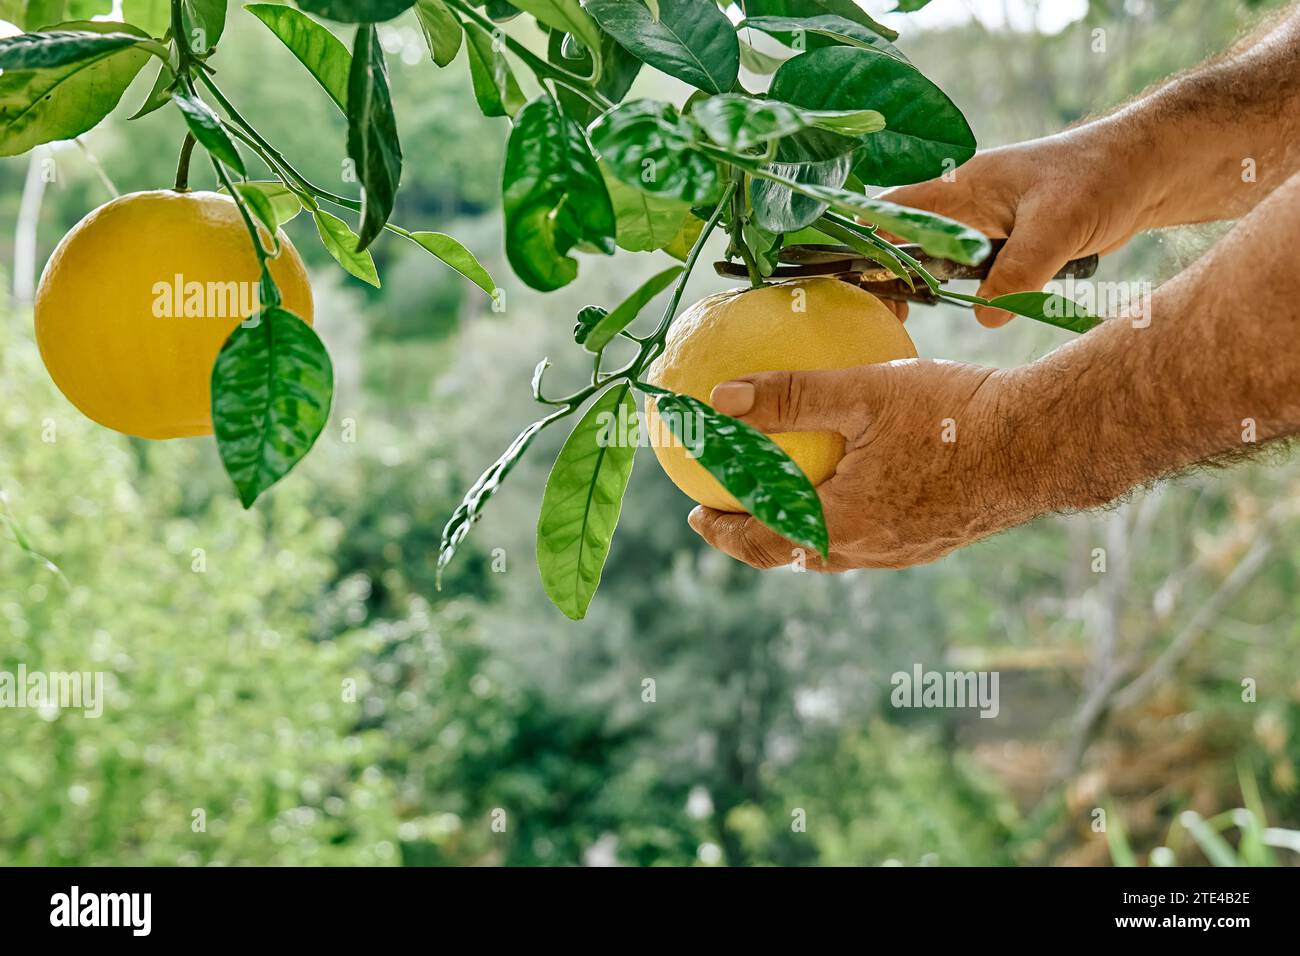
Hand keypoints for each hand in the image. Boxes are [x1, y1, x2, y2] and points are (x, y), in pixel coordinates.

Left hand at [688, 360, 1042, 570]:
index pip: (761, 540)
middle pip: (794, 556)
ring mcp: (907, 551)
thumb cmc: (953, 414)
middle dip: (755, 540)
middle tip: (728, 518)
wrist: (1044, 444)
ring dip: (801, 535)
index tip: (695, 515)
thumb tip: (719, 400)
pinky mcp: (938, 539)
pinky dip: (844, 524)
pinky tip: (857, 490)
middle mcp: (869, 551)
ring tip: (785, 509)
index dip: (723, 531)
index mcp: (839, 524)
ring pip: (836, 552)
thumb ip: (788, 395)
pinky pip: (874, 539)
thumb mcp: (863, 391)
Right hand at [881, 126, 1152, 325]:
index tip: (851, 282)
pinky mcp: (1004, 244)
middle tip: (882, 317)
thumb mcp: (1059, 226)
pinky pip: (969, 272)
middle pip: (903, 240)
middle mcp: (963, 205)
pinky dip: (960, 292)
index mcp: (961, 188)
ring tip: (903, 320)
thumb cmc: (1101, 179)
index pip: (891, 211)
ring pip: (936, 259)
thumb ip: (1019, 271)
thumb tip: (983, 318)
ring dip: (923, 287)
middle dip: (887, 275)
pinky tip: (960, 315)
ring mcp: (982, 225)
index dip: (863, 241)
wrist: (1147, 170)